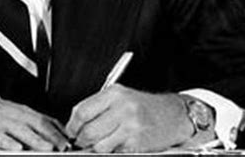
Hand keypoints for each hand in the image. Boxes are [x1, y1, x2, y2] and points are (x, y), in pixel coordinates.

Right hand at [0, 87, 69, 150]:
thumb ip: (28, 123)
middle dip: (51, 136)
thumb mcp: (10, 114)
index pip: (43, 119)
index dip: (57, 130)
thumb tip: (52, 130)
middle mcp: (11, 114)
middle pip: (35, 124)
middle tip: (63, 147)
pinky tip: (15, 147)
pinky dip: (7, 141)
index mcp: (19, 111)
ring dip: (34, 139)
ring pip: (19, 130)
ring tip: (46, 148)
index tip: (70, 141)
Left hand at [66, 84, 196, 152]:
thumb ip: (99, 107)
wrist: (173, 115)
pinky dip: (111, 152)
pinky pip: (114, 153)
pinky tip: (116, 144)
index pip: (82, 111)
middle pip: (88, 131)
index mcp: (114, 94)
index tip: (71, 130)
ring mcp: (130, 127)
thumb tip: (77, 123)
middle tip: (81, 141)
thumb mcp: (120, 97)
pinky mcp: (137, 144)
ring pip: (99, 146)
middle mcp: (122, 109)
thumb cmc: (145, 106)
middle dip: (81, 140)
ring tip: (100, 143)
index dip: (72, 124)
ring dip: (96, 148)